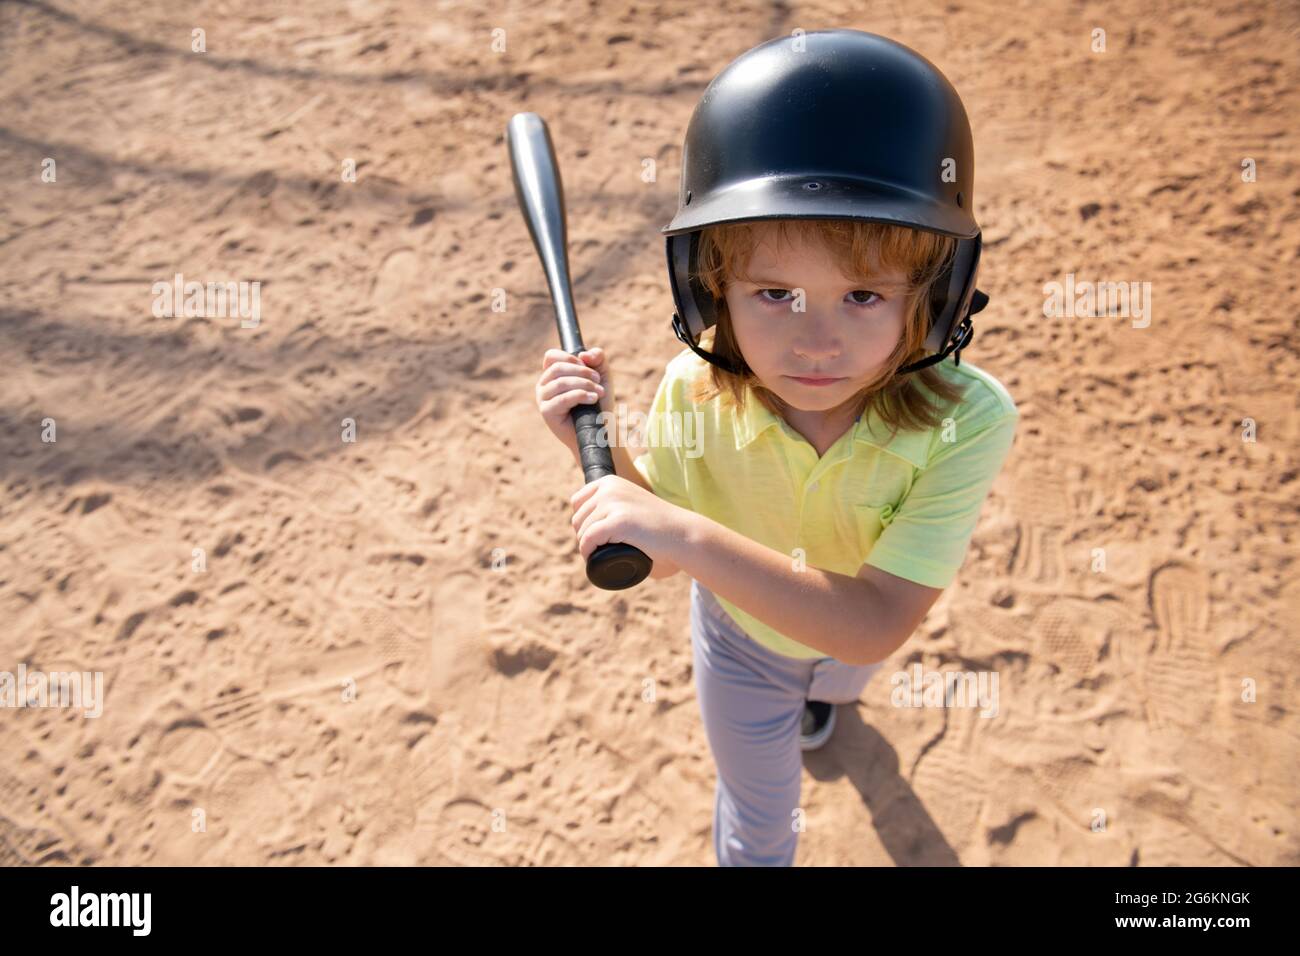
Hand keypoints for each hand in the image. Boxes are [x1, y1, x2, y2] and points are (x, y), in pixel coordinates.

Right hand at [536, 347, 615, 459]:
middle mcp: (544, 385)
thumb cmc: (598, 402)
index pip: (551, 356)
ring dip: (584, 384)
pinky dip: (580, 396)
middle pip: (557, 368)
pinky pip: (562, 399)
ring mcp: (543, 399)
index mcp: (552, 375)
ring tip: (599, 392)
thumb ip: (597, 358)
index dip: (570, 358)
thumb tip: (584, 354)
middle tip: (598, 380)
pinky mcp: (546, 412)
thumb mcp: (602, 375)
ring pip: (561, 383)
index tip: (588, 366)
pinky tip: (593, 398)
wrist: (599, 428)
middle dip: (582, 372)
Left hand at [570, 474, 684, 564]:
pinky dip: (587, 552)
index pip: (577, 501)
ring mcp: (613, 503)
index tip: (594, 537)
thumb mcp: (632, 506)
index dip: (582, 522)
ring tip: (601, 556)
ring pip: (582, 530)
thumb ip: (615, 509)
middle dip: (584, 536)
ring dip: (587, 547)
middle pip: (577, 518)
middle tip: (600, 550)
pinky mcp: (618, 521)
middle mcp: (610, 488)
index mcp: (611, 482)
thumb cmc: (660, 529)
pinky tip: (593, 559)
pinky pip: (588, 539)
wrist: (684, 535)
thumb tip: (591, 526)